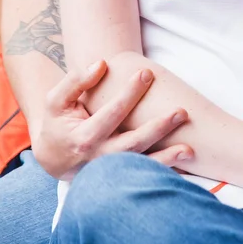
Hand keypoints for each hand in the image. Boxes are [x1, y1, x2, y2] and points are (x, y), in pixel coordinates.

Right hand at [33, 60, 192, 181]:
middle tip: (181, 112)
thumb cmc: (58, 123)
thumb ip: (76, 81)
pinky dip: (164, 175)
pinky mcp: (120, 179)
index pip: (112, 114)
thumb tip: (101, 64)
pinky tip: (185, 168)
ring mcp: (110, 172)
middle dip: (158, 129)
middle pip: (132, 144)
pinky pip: (144, 179)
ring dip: (167, 159)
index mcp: (83, 136)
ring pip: (141, 167)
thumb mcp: (56, 100)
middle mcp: (99, 157)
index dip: (130, 93)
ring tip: (189, 150)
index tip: (147, 73)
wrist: (53, 158)